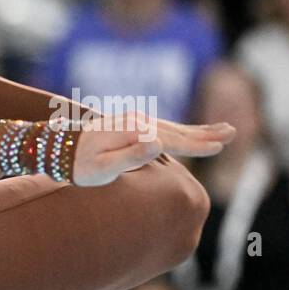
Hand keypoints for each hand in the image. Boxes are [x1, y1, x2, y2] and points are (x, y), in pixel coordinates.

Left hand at [71, 111, 233, 185]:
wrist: (55, 149)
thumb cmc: (78, 166)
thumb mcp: (102, 169)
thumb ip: (131, 157)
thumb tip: (158, 143)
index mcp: (135, 133)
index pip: (173, 141)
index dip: (197, 145)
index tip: (220, 147)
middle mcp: (137, 122)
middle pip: (178, 130)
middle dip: (205, 133)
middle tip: (233, 132)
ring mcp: (134, 120)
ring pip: (173, 127)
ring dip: (197, 129)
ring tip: (222, 130)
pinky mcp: (130, 123)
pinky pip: (162, 127)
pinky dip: (181, 130)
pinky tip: (190, 133)